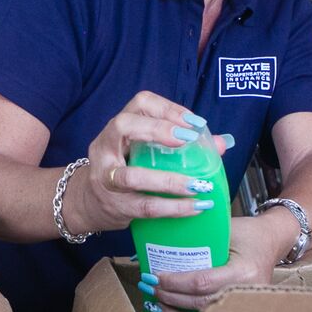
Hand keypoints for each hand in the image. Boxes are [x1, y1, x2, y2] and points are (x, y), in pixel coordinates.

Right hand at [66, 91, 231, 235]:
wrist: (88, 202)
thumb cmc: (125, 169)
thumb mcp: (145, 151)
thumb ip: (183, 145)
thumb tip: (222, 142)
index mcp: (119, 128)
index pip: (139, 104)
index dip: (167, 109)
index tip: (194, 122)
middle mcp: (106, 146)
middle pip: (124, 126)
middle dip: (158, 130)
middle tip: (188, 140)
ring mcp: (106, 177)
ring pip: (133, 176)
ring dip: (170, 181)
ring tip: (199, 185)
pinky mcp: (114, 205)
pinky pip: (144, 206)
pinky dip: (173, 208)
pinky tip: (195, 207)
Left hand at [143, 210, 295, 311]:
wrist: (272, 242)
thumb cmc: (248, 233)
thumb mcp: (226, 228)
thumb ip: (199, 237)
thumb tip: (160, 244)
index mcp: (244, 271)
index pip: (203, 283)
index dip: (176, 283)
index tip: (156, 277)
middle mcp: (246, 294)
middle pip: (201, 304)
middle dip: (170, 299)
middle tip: (150, 289)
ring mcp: (246, 307)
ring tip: (157, 305)